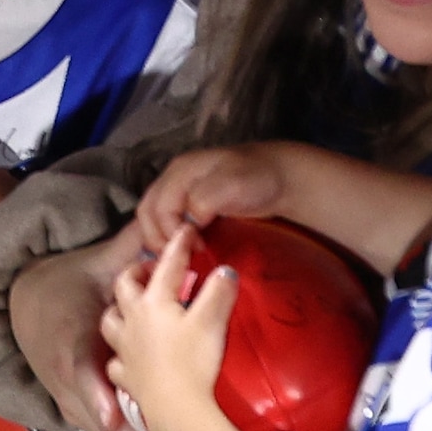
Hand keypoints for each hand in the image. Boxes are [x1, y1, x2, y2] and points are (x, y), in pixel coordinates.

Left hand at [100, 228, 242, 430]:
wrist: (175, 409)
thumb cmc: (193, 361)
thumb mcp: (211, 321)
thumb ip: (219, 292)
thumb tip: (226, 270)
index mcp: (153, 302)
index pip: (167, 265)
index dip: (178, 246)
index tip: (186, 231)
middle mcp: (132, 320)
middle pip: (124, 286)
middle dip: (136, 273)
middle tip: (151, 271)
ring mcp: (124, 349)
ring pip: (110, 321)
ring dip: (119, 311)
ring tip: (132, 311)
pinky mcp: (125, 377)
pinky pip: (116, 362)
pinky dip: (121, 356)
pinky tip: (129, 358)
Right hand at [127, 143, 294, 266]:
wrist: (284, 179)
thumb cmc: (258, 180)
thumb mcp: (230, 187)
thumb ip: (202, 203)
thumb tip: (186, 226)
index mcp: (180, 171)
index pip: (156, 208)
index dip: (170, 232)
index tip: (196, 248)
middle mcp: (175, 180)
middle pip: (147, 213)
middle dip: (157, 238)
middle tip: (179, 259)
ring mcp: (182, 192)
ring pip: (153, 218)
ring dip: (161, 240)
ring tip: (177, 259)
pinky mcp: (192, 205)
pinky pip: (168, 222)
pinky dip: (169, 239)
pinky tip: (181, 252)